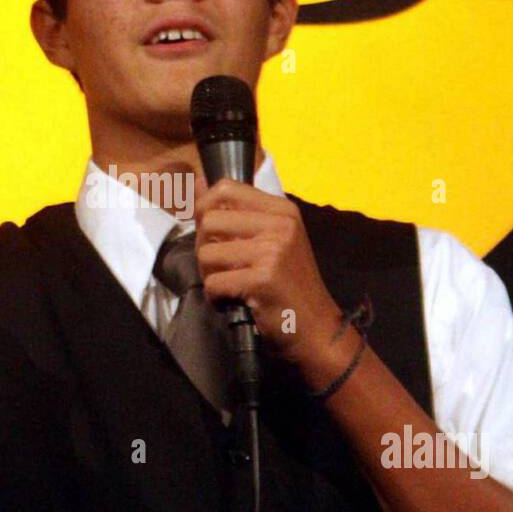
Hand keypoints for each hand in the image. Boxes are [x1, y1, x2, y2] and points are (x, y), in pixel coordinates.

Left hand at [194, 179, 347, 384]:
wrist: (316, 328)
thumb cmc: (290, 285)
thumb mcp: (271, 240)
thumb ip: (235, 214)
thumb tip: (196, 183)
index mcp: (282, 210)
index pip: (225, 188)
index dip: (205, 209)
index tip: (212, 233)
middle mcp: (279, 224)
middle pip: (209, 220)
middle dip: (204, 247)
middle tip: (221, 267)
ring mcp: (272, 251)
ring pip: (206, 253)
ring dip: (209, 275)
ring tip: (229, 285)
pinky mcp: (263, 279)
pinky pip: (214, 282)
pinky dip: (216, 297)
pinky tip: (232, 301)